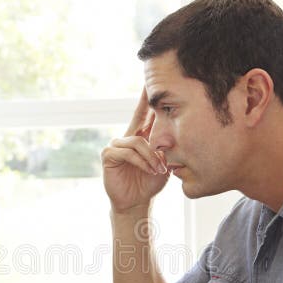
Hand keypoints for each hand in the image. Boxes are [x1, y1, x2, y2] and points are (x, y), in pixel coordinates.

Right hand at [101, 89, 168, 213]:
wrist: (136, 202)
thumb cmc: (149, 183)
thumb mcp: (163, 164)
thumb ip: (166, 149)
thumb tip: (174, 134)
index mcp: (141, 137)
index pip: (145, 113)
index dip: (148, 97)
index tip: (152, 80)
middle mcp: (127, 137)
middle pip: (138, 114)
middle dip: (145, 100)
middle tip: (151, 84)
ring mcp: (116, 145)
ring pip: (138, 141)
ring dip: (152, 156)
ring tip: (159, 170)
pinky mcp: (108, 155)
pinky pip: (128, 152)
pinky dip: (141, 162)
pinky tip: (149, 170)